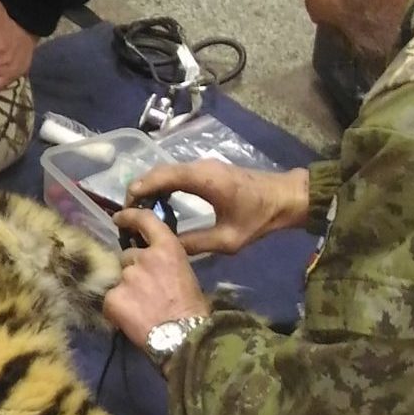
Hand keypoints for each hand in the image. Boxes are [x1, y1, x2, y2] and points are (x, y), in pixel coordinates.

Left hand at [102, 207, 209, 349]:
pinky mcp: (111, 298)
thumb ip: (166, 264)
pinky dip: (117, 308)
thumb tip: (155, 267)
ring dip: (125, 289)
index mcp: (167, 249)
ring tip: (140, 308)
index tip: (119, 217)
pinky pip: (110, 299)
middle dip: (133, 269)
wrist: (185, 337)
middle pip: (127, 256)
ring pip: (118, 278)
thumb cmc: (194, 309)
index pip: (145, 221)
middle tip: (146, 290)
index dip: (130, 216)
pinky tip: (131, 319)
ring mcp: (125, 277)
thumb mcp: (185, 274)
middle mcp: (142, 257)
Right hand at [125, 162, 309, 255]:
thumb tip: (165, 247)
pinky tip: (160, 204)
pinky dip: (163, 186)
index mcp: (203, 179)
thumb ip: (195, 244)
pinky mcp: (208, 170)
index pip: (161, 177)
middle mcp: (200, 167)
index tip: (125, 208)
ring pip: (167, 172)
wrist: (288, 198)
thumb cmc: (260, 218)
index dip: (139, 190)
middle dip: (140, 190)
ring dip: (151, 187)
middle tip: (127, 212)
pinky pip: (177, 174)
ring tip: (140, 211)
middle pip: (159, 172)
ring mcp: (204, 166)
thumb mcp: (228, 239)